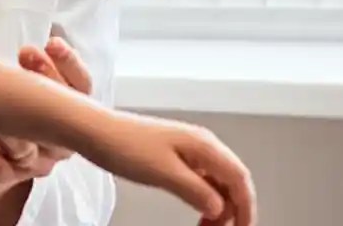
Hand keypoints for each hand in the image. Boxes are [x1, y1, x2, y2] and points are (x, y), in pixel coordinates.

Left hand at [0, 37, 92, 187]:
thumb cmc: (18, 111)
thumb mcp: (30, 86)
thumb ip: (35, 70)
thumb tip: (30, 49)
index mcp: (73, 113)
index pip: (81, 87)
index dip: (69, 65)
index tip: (54, 43)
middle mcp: (59, 140)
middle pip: (59, 115)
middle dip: (44, 80)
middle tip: (27, 54)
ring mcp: (34, 160)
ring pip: (27, 145)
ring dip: (12, 123)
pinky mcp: (8, 175)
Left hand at [77, 112, 255, 225]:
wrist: (96, 131)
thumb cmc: (126, 148)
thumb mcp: (164, 174)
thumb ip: (196, 191)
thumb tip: (221, 208)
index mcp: (204, 146)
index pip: (239, 178)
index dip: (246, 207)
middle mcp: (202, 144)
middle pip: (232, 179)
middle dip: (233, 209)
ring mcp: (190, 148)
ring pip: (218, 181)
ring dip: (219, 205)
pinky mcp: (177, 154)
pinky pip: (202, 178)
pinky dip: (205, 198)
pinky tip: (197, 210)